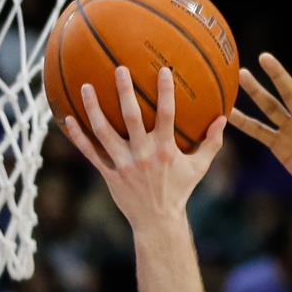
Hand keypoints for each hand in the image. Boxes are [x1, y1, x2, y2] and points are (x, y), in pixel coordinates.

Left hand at [63, 66, 227, 231]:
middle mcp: (143, 155)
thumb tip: (223, 119)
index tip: (163, 69)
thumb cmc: (179, 191)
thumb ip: (211, 143)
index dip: (166, 92)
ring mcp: (124, 165)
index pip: (167, 116)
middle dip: (125, 92)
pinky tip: (68, 118)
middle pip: (132, 118)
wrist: (158, 222)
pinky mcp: (110, 175)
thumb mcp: (198, 168)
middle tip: (119, 68)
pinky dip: (79, 137)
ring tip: (86, 87)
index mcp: (165, 150)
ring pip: (104, 133)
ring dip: (94, 109)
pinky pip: (91, 154)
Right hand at [230, 54, 291, 191]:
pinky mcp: (280, 146)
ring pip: (271, 107)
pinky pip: (261, 132)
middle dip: (277, 75)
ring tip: (243, 75)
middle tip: (264, 58)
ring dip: (257, 92)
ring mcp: (291, 129)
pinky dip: (246, 123)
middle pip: (289, 92)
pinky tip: (231, 112)